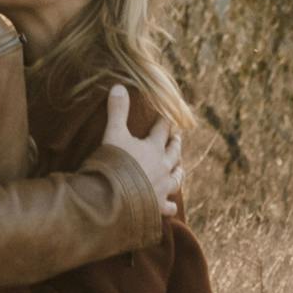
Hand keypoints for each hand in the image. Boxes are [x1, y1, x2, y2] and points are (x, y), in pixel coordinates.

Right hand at [101, 82, 181, 212]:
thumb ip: (117, 111)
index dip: (164, 121)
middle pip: (173, 152)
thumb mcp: (113, 134)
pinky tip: (171, 207)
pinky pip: (168, 207)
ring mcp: (162, 188)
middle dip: (175, 143)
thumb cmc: (113, 164)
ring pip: (176, 178)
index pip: (162, 129)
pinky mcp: (158, 206)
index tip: (167, 116)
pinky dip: (170, 206)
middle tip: (177, 137)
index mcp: (153, 148)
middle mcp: (162, 167)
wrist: (113, 198)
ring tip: (179, 168)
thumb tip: (119, 86)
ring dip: (178, 171)